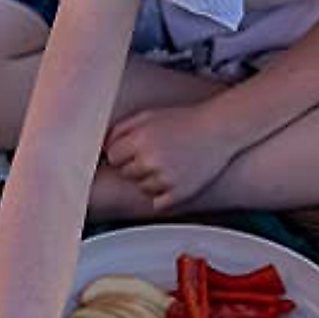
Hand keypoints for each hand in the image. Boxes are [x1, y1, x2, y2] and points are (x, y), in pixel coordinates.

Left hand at [105, 104, 235, 210]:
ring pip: (142, 188)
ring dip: (150, 179)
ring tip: (169, 162)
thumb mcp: (149, 115)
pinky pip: (157, 202)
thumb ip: (121, 129)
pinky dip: (163, 194)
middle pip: (126, 173)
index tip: (135, 148)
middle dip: (137, 165)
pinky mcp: (178, 194)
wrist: (220, 128)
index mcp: (140, 139)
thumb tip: (99, 147)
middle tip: (157, 153)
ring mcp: (164, 179)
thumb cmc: (182, 121)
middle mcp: (150, 160)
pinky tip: (175, 177)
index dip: (123, 153)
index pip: (113, 156)